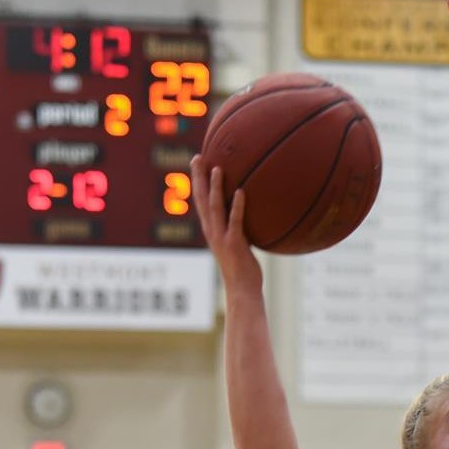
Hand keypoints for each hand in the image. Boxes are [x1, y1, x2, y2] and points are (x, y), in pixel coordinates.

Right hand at [191, 155, 261, 289]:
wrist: (242, 291)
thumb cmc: (243, 270)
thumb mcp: (238, 245)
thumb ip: (239, 229)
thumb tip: (250, 215)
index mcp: (211, 230)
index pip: (200, 201)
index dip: (198, 182)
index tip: (197, 163)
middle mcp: (212, 231)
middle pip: (201, 199)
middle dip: (198, 178)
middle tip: (198, 157)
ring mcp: (222, 237)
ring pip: (215, 208)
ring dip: (216, 187)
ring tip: (218, 168)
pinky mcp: (234, 244)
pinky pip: (236, 221)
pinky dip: (237, 206)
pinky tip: (241, 191)